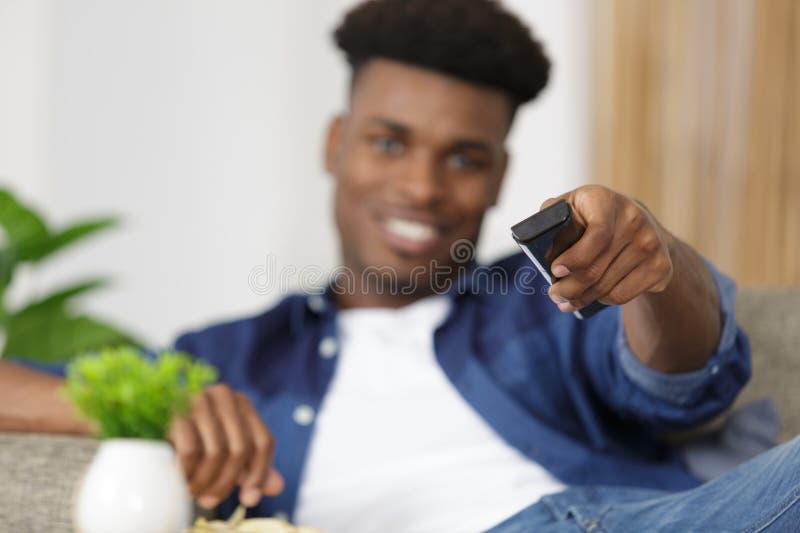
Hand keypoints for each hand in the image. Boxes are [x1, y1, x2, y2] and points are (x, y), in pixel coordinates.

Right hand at [169, 383, 283, 508]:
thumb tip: (277, 487)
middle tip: (210, 502)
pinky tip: (181, 482)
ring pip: (217, 452)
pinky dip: (187, 473)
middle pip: (240, 449)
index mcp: (242, 403)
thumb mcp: (227, 450)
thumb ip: (252, 466)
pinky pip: (190, 451)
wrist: (147, 421)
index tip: (249, 499)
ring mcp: (199, 399)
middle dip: (226, 483)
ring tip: (195, 494)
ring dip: (205, 482)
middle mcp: (224, 396)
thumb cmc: (195, 438)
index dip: (259, 474)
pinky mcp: (174, 411)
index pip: (263, 442)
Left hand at [544, 185, 673, 311]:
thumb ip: (553, 214)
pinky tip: (594, 296)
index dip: (574, 258)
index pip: (596, 235)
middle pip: (595, 269)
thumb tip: (537, 236)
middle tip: (554, 294)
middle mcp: (633, 219)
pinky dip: (603, 300)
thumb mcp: (572, 205)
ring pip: (605, 287)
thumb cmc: (593, 217)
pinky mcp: (661, 267)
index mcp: (605, 201)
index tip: (555, 270)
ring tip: (566, 300)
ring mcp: (651, 244)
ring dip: (581, 298)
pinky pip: (621, 296)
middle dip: (568, 288)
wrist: (643, 225)